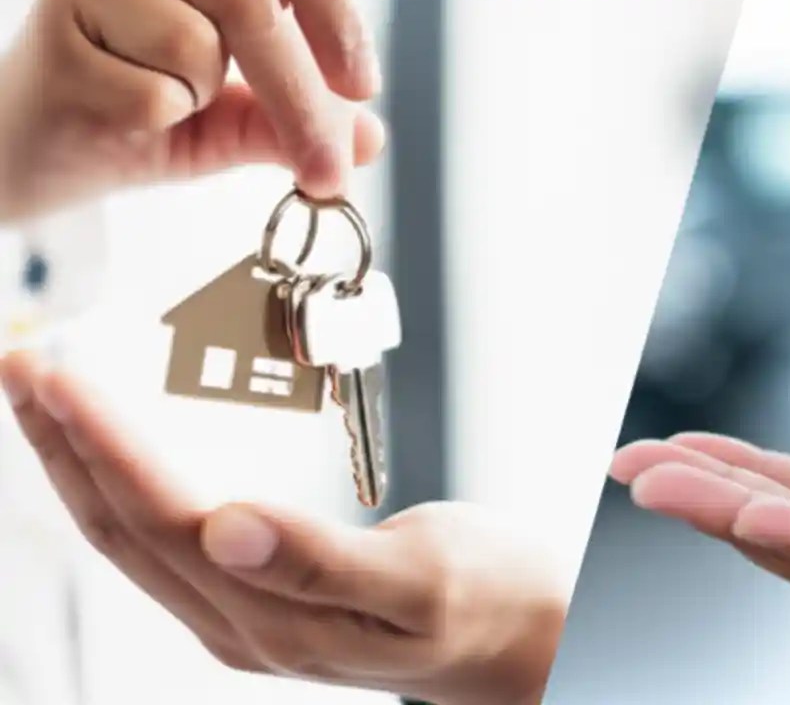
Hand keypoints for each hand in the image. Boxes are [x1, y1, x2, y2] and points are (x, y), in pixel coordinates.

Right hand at [0, 0, 385, 219]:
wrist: (35, 147)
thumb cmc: (137, 112)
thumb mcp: (235, 117)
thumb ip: (297, 119)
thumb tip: (369, 138)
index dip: (335, 21)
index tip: (363, 86)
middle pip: (253, 7)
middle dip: (300, 98)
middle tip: (327, 172)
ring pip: (200, 47)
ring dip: (200, 98)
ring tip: (158, 101)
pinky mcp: (57, 26)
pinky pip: (152, 92)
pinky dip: (156, 121)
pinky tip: (116, 109)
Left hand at [0, 353, 565, 704]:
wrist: (526, 642)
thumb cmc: (490, 603)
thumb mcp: (421, 580)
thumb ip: (322, 562)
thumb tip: (224, 529)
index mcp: (276, 620)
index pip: (160, 524)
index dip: (102, 448)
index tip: (60, 375)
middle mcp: (244, 625)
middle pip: (124, 530)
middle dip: (62, 445)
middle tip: (24, 360)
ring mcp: (249, 615)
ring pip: (137, 534)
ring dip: (82, 460)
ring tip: (48, 392)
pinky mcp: (263, 597)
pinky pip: (168, 536)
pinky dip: (129, 478)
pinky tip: (122, 447)